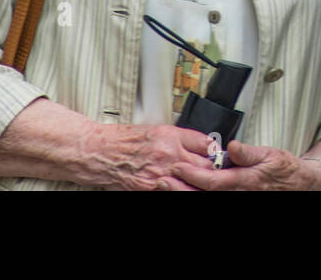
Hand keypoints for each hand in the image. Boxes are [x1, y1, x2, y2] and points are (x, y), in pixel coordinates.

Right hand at [93, 123, 217, 190]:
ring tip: (203, 181)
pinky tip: (184, 186)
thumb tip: (201, 144)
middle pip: (205, 165)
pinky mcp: (152, 188)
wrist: (101, 152)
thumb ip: (180, 138)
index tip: (218, 154)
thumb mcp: (156, 130)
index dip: (215, 151)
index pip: (206, 144)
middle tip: (216, 170)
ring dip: (201, 182)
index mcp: (171, 136)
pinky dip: (183, 189)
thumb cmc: (124, 140)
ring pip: (194, 182)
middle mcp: (168, 155)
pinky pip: (176, 190)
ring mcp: (161, 174)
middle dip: (212, 168)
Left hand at [172, 140, 320, 190]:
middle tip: (161, 181)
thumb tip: (233, 146)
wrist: (299, 186)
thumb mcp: (270, 154)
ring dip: (185, 193)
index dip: (193, 176)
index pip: (213, 181)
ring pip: (206, 199)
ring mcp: (238, 198)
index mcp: (245, 180)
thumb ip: (249, 152)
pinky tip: (184, 189)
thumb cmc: (283, 169)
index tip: (177, 167)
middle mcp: (239, 193)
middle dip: (181, 189)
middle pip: (204, 195)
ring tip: (166, 185)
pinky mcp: (236, 198)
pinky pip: (214, 198)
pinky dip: (196, 194)